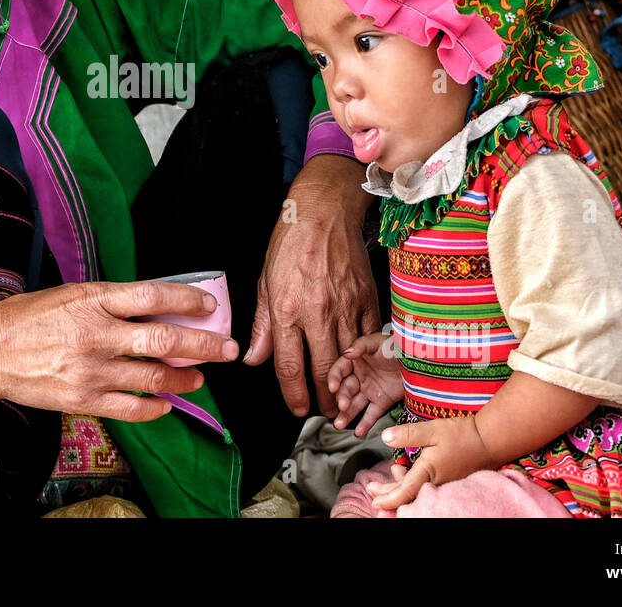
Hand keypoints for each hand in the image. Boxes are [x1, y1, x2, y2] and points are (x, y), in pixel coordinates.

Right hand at [0, 279, 237, 422]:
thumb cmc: (27, 318)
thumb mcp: (71, 294)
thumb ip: (112, 301)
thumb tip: (156, 308)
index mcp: (93, 299)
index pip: (154, 295)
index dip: (188, 299)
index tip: (209, 305)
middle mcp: (96, 334)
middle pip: (165, 339)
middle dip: (204, 345)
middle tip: (226, 348)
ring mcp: (91, 370)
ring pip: (154, 378)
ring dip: (185, 379)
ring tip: (199, 377)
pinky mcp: (83, 399)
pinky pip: (131, 408)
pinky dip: (156, 407)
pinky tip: (166, 403)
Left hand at [245, 154, 379, 416]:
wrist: (325, 212)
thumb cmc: (291, 243)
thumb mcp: (264, 282)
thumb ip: (262, 326)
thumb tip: (253, 358)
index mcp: (286, 310)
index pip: (289, 366)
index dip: (294, 395)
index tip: (297, 409)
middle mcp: (317, 313)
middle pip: (323, 372)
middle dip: (322, 399)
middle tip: (321, 409)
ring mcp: (345, 308)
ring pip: (348, 361)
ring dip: (345, 384)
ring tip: (340, 395)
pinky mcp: (367, 300)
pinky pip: (367, 338)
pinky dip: (363, 356)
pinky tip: (359, 364)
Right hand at [327, 333, 403, 434]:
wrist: (420, 359)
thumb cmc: (398, 346)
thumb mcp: (379, 342)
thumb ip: (362, 345)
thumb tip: (348, 352)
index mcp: (357, 360)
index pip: (339, 370)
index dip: (334, 378)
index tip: (333, 387)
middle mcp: (361, 376)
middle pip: (346, 390)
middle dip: (342, 399)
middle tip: (343, 406)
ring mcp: (371, 390)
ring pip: (355, 404)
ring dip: (346, 415)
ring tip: (340, 424)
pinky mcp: (383, 401)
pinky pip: (372, 414)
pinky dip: (365, 424)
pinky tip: (359, 431)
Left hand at [368, 416, 497, 510]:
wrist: (489, 440)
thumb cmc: (462, 435)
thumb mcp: (432, 430)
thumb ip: (408, 434)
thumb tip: (385, 437)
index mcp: (428, 472)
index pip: (403, 492)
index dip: (387, 498)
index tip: (374, 499)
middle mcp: (435, 483)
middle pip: (407, 495)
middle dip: (388, 494)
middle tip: (372, 490)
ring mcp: (443, 483)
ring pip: (416, 491)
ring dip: (399, 487)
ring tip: (389, 476)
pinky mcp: (448, 480)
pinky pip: (425, 487)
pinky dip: (412, 482)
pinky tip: (405, 471)